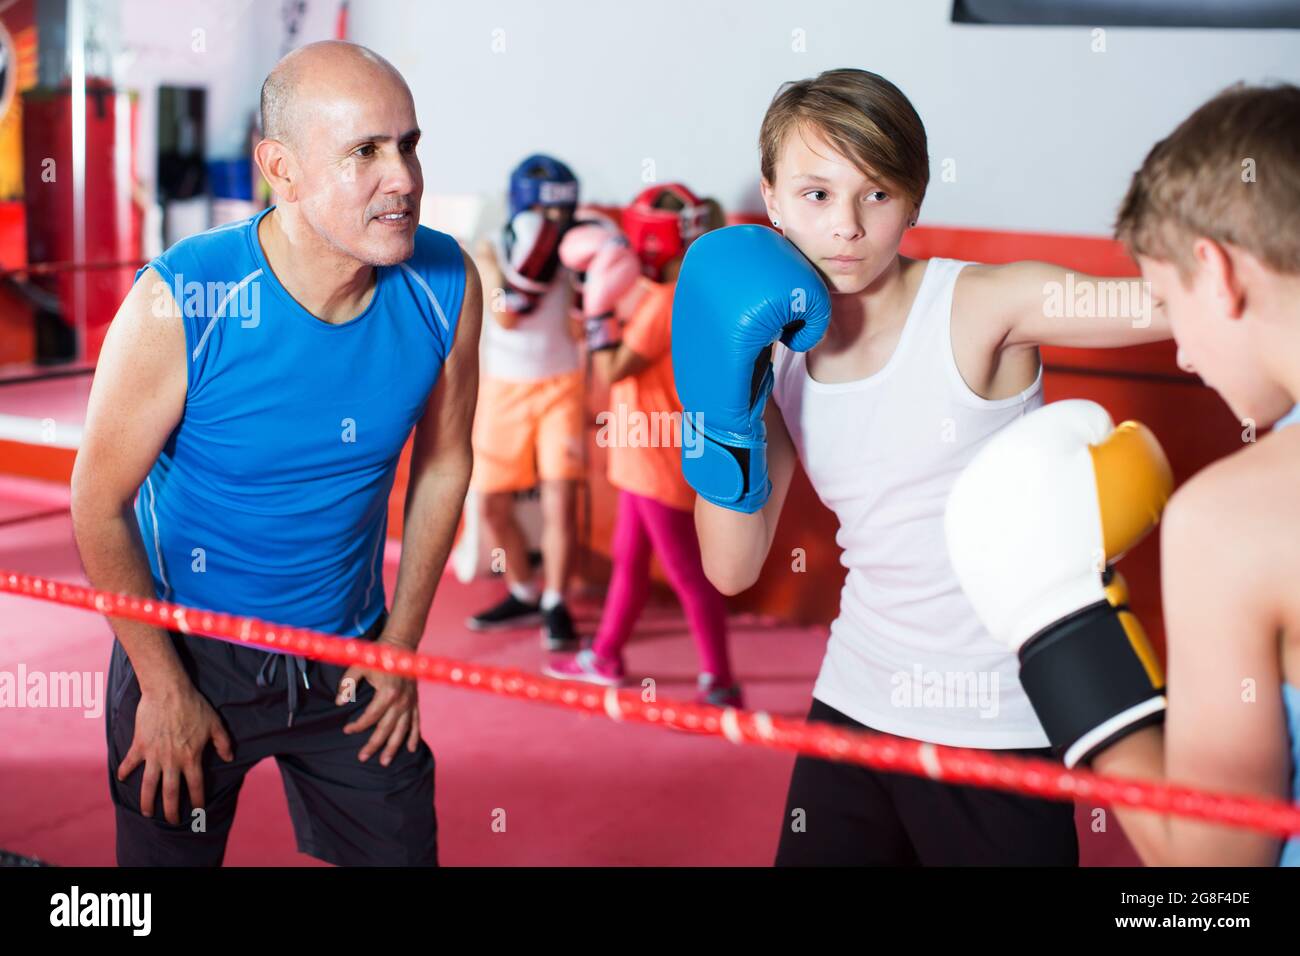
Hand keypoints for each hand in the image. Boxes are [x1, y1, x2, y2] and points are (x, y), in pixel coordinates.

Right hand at [116, 682, 233, 824]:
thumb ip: (223, 743)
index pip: (196, 786)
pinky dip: (124, 771)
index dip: (197, 801)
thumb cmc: (194, 706)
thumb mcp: (215, 724)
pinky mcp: (139, 746)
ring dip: (147, 801)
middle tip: (171, 822)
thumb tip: (229, 758)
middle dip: (171, 811)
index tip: (197, 812)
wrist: (168, 691)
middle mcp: (172, 761)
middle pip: (171, 793)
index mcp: (191, 758)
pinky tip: (122, 779)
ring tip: (147, 812)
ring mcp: (154, 755)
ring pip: (148, 785)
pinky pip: (130, 763)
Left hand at [337, 635, 421, 766]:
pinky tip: (411, 749)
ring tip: (385, 761)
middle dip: (374, 745)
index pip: (371, 716)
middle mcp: (401, 701)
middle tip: (363, 758)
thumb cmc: (378, 656)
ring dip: (394, 747)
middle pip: (387, 729)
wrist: (400, 646)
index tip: (347, 730)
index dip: (358, 726)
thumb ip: (347, 684)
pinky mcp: (415, 701)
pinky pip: (416, 722)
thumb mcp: (358, 666)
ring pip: (402, 730)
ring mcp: (410, 702)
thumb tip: (339, 702)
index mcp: (387, 693)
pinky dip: (414, 736)